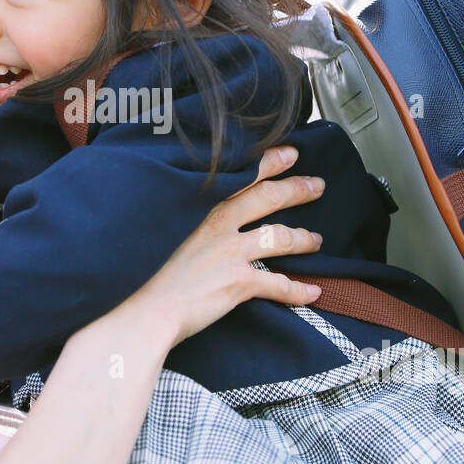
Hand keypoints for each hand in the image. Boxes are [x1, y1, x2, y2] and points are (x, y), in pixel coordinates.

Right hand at [130, 145, 324, 347]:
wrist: (147, 310)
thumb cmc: (151, 275)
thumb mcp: (172, 234)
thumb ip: (195, 222)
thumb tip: (213, 222)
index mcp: (202, 210)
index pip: (243, 177)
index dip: (270, 162)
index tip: (291, 153)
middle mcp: (219, 225)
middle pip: (268, 198)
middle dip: (297, 189)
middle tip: (317, 185)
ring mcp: (231, 252)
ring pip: (281, 237)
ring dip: (304, 238)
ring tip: (317, 240)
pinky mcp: (239, 282)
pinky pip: (279, 284)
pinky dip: (299, 290)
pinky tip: (313, 292)